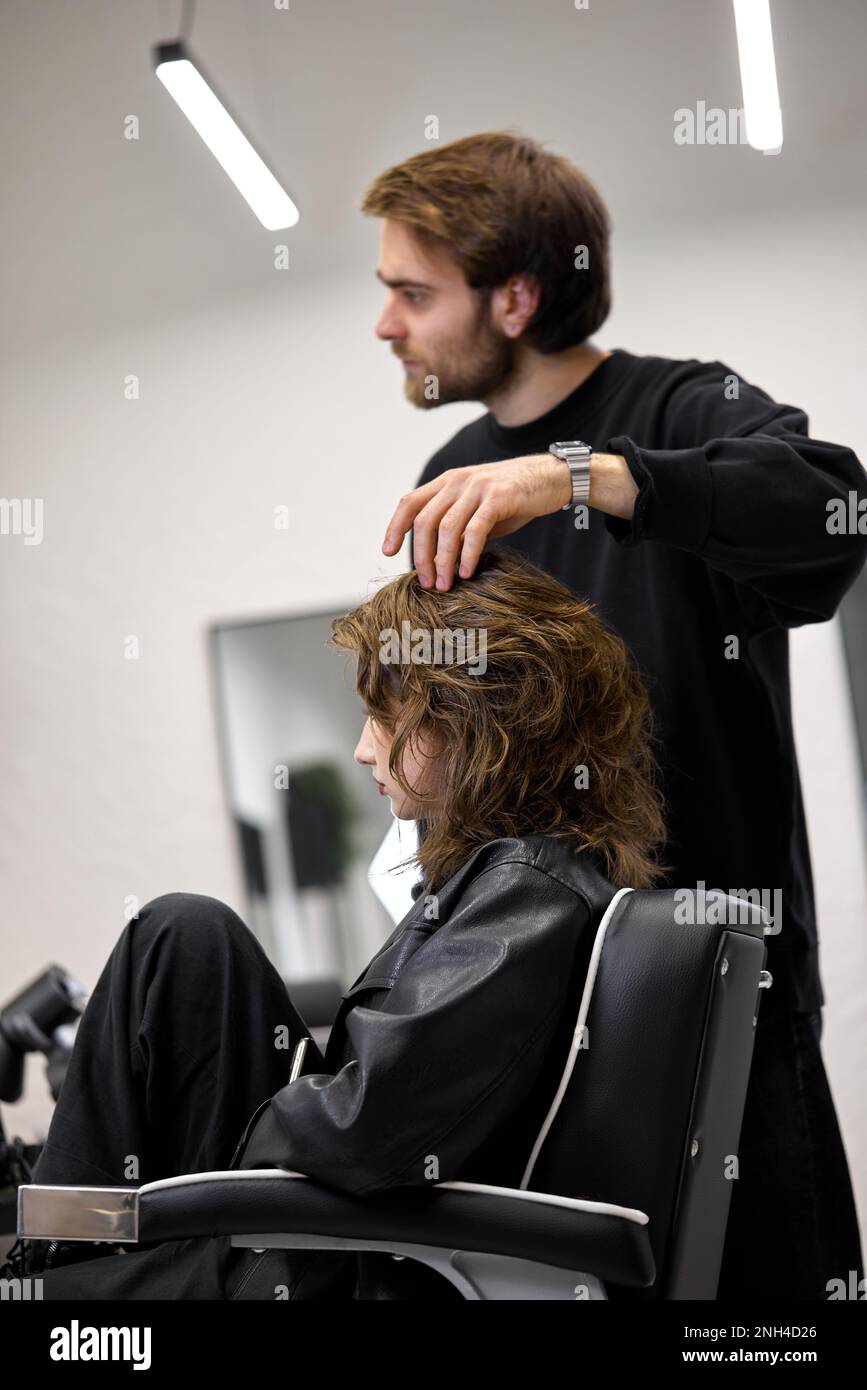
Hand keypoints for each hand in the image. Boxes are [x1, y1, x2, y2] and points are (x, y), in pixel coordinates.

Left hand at [382, 452, 636, 589]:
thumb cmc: (514, 498)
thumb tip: (436, 559)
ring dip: (443, 561)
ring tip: (445, 584)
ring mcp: (477, 487)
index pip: (410, 503)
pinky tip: (466, 572)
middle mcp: (458, 481)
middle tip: (427, 582)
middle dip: (421, 556)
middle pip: (424, 520)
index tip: (388, 552)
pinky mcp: (499, 497)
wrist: (551, 478)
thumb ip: (457, 526)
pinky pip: (475, 530)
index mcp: (447, 482)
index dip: (395, 527)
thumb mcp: (477, 508)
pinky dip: (467, 554)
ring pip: (446, 528)